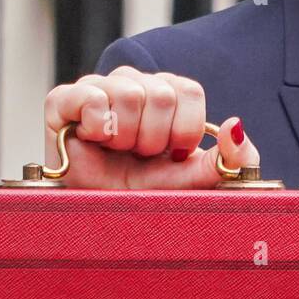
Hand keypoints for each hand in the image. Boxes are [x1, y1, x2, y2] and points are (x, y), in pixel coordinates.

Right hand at [43, 66, 258, 188]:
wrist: (98, 215)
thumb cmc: (143, 195)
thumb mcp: (192, 181)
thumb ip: (226, 159)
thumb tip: (236, 125)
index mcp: (166, 95)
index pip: (189, 91)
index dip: (184, 130)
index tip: (171, 155)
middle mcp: (134, 83)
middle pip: (161, 94)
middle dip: (154, 140)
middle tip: (138, 157)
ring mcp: (98, 87)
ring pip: (129, 95)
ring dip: (125, 137)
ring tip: (115, 152)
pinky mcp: (63, 100)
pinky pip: (91, 96)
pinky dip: (97, 127)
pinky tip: (92, 141)